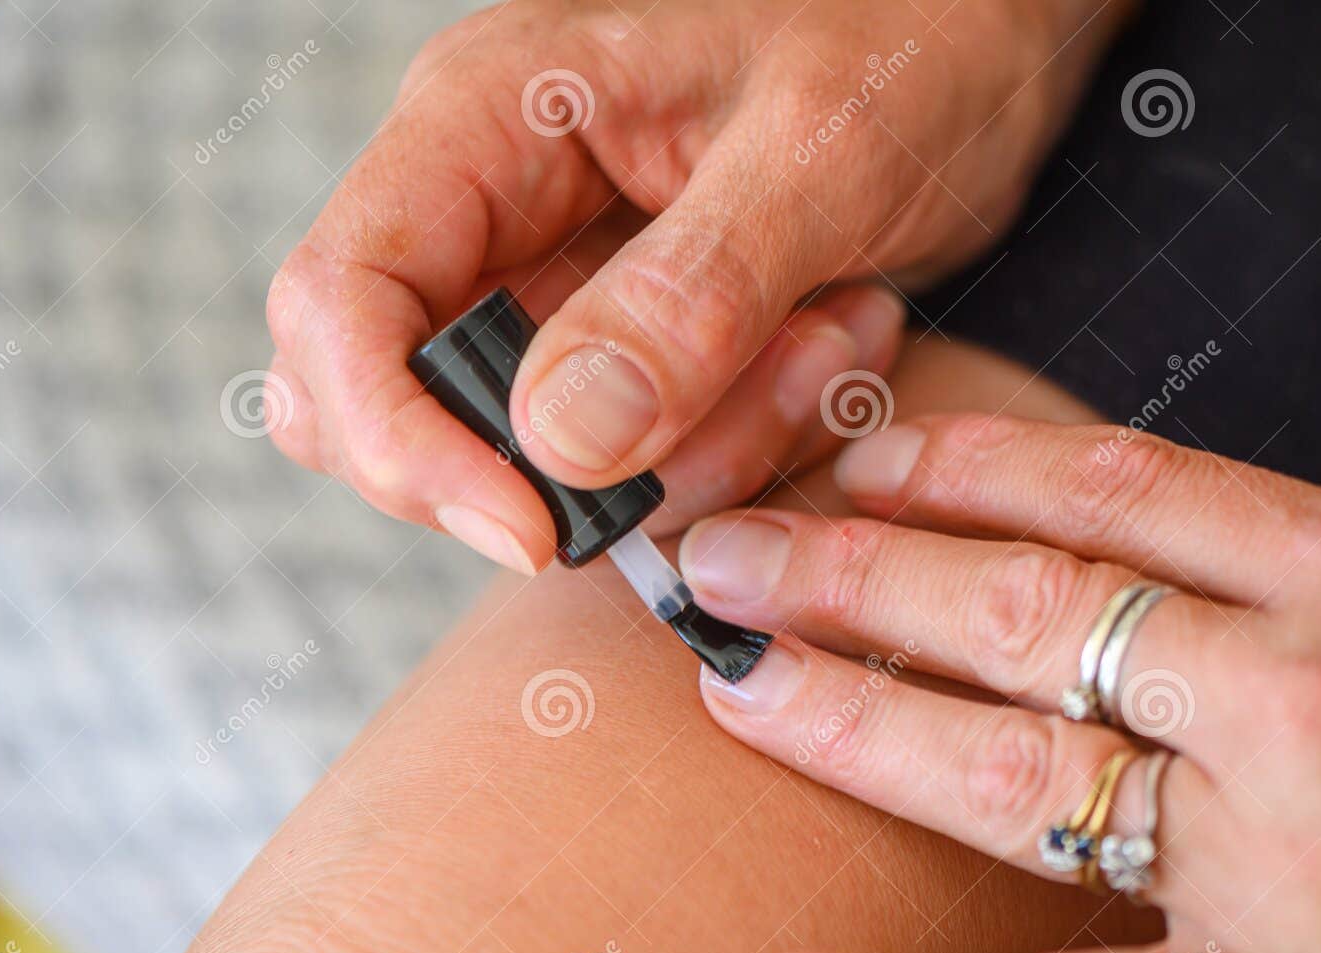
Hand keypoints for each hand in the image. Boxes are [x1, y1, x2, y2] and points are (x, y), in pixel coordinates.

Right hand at [263, 0, 1129, 570]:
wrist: (979, 41)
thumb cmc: (906, 39)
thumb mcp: (821, 153)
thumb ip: (693, 292)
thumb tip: (560, 443)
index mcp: (485, 119)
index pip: (341, 303)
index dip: (402, 445)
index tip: (533, 535)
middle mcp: (491, 208)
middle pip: (402, 409)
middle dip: (577, 463)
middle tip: (750, 392)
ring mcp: (553, 288)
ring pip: (539, 463)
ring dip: (700, 450)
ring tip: (832, 335)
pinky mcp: (622, 349)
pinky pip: (632, 465)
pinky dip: (734, 446)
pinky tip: (827, 344)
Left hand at [680, 331, 1320, 952]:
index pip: (1123, 490)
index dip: (970, 465)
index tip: (860, 456)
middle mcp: (1307, 701)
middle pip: (1029, 610)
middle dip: (857, 573)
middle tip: (725, 557)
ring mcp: (1282, 864)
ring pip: (1013, 770)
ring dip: (849, 720)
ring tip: (731, 688)